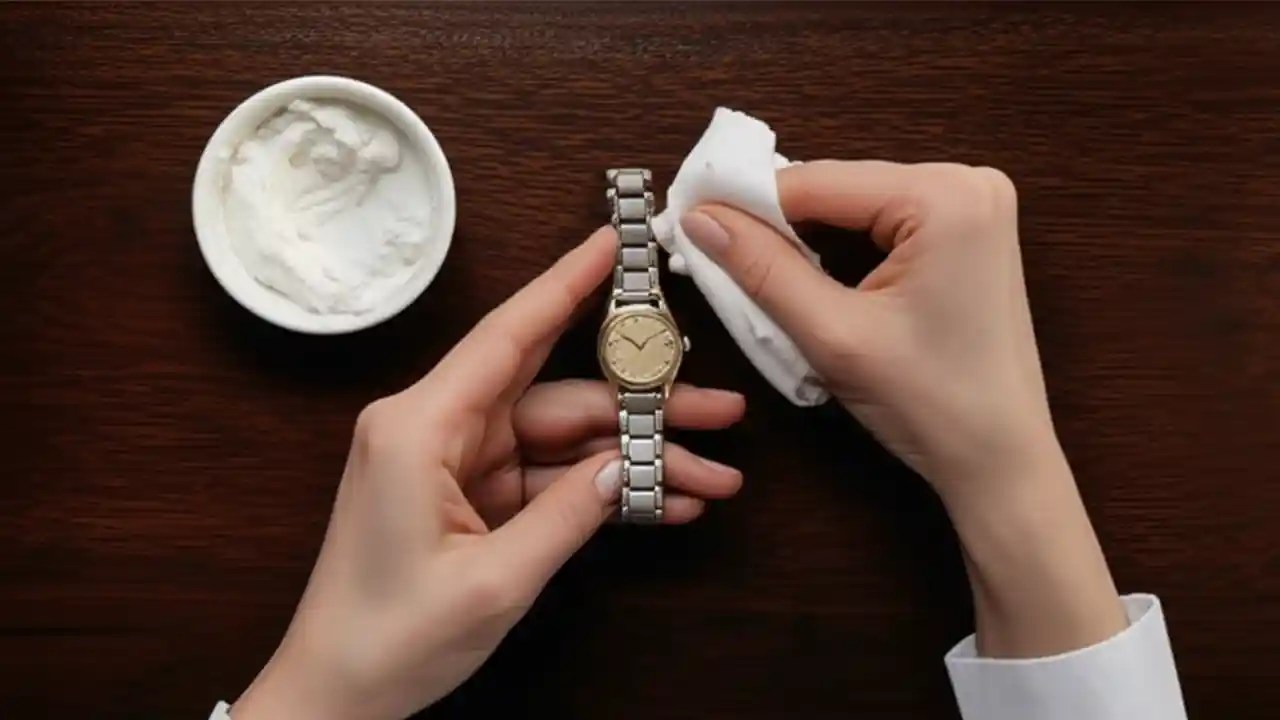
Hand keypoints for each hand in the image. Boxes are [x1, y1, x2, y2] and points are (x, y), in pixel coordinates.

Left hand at [231, 228, 744, 719]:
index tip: (611, 242)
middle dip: (644, 403)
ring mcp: (458, 464)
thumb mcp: (493, 581)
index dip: (566, 284)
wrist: (337, 695)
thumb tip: (628, 465)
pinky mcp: (472, 496)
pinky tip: (665, 501)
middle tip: (719, 406)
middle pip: (558, 394)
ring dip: (637, 458)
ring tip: (713, 474)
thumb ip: (569, 514)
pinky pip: (552, 478)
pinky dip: (604, 490)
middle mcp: (437, 429)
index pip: (509, 335)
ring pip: (566, 439)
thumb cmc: (385, 639)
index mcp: (419, 427)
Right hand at [679, 161, 1124, 656]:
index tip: (685, 216)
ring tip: (743, 261)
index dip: (743, 201)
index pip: (816, 182)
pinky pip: (881, 223)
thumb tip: (702, 219)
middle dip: (772, 220)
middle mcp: (969, 184)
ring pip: (854, 206)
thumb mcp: (833, 335)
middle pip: (836, 188)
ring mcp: (974, 207)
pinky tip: (799, 269)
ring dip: (801, 233)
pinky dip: (837, 245)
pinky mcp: (967, 235)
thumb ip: (762, 269)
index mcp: (947, 197)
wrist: (1000, 462)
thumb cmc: (936, 405)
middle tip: (706, 243)